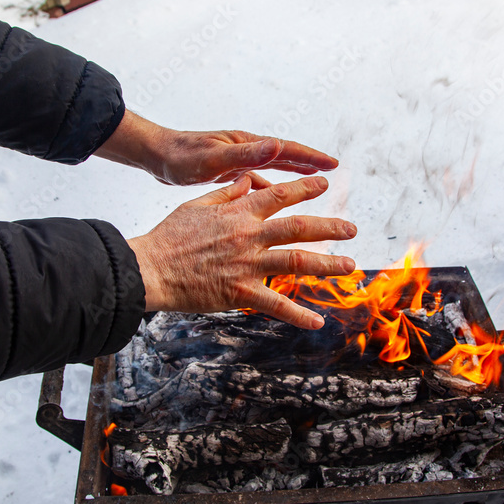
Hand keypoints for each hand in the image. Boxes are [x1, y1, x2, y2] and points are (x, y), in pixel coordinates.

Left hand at [95, 110, 337, 186]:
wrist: (156, 156)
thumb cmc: (182, 156)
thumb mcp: (214, 159)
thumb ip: (245, 155)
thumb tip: (277, 146)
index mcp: (246, 145)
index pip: (286, 150)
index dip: (310, 158)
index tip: (332, 164)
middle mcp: (245, 150)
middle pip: (284, 158)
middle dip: (308, 165)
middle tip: (332, 172)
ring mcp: (236, 161)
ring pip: (271, 171)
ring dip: (291, 178)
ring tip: (312, 187)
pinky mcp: (226, 174)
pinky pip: (255, 183)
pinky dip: (268, 192)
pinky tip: (274, 205)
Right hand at [128, 175, 356, 329]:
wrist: (152, 269)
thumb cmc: (169, 237)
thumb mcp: (197, 204)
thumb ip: (227, 193)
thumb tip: (248, 180)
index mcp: (239, 213)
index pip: (280, 196)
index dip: (305, 189)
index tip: (324, 185)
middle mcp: (249, 236)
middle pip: (299, 228)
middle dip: (330, 227)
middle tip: (351, 229)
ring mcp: (248, 265)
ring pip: (297, 262)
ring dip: (328, 264)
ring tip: (350, 265)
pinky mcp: (241, 293)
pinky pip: (276, 305)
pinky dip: (299, 315)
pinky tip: (318, 322)